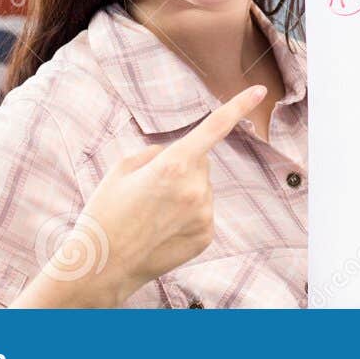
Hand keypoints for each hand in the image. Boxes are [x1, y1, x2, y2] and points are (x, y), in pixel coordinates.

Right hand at [21, 84, 266, 306]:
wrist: (100, 267)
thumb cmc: (105, 213)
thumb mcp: (122, 169)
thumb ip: (156, 153)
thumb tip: (175, 153)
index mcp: (173, 164)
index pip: (214, 127)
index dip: (238, 106)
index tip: (259, 91)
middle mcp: (195, 188)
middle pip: (199, 161)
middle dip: (181, 167)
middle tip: (149, 190)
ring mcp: (204, 214)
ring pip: (201, 188)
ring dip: (184, 193)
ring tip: (152, 214)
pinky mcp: (206, 236)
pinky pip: (202, 211)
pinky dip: (187, 215)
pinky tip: (162, 229)